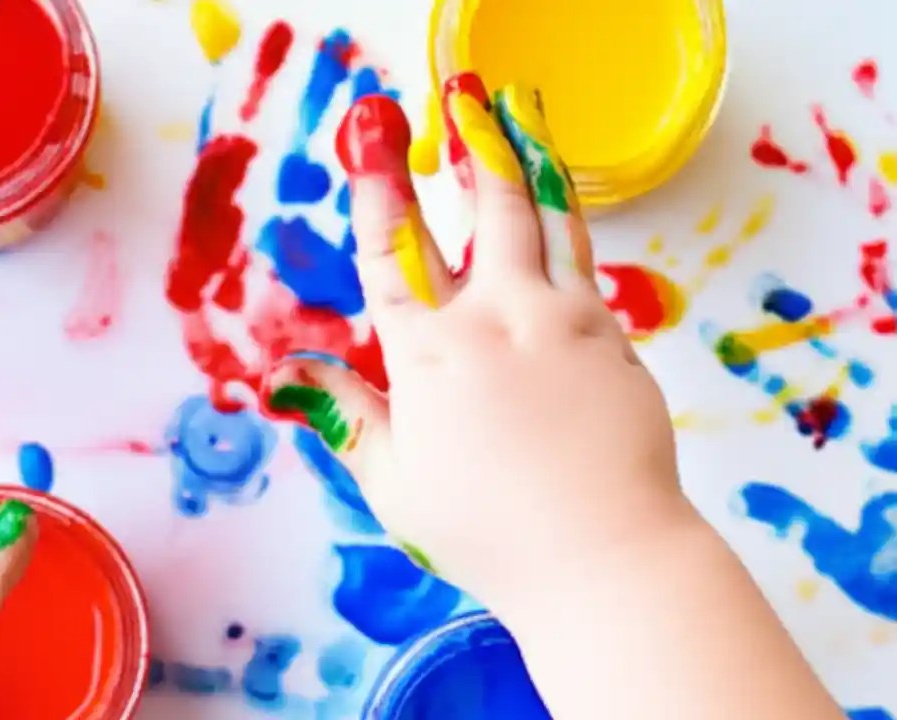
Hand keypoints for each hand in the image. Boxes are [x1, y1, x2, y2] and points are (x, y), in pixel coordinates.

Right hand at [268, 76, 689, 613]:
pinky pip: (584, 257)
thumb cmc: (488, 530)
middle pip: (481, 208)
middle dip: (465, 140)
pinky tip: (558, 193)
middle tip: (457, 92)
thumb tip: (285, 372)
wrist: (603, 554)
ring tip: (515, 106)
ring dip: (523, 154)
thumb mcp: (393, 479)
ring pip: (543, 215)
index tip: (371, 126)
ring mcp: (561, 320)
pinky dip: (567, 213)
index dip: (378, 182)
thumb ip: (345, 411)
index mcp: (429, 354)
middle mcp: (496, 319)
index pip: (393, 249)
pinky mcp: (611, 336)